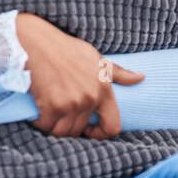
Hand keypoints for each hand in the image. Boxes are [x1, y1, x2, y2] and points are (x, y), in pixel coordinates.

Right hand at [15, 12, 144, 138]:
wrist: (35, 42)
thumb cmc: (65, 49)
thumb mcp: (95, 57)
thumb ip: (118, 72)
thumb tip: (141, 78)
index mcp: (103, 89)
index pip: (113, 126)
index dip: (101, 134)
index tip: (88, 130)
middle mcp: (89, 98)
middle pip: (80, 130)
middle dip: (69, 126)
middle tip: (59, 114)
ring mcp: (70, 103)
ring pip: (63, 132)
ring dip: (54, 127)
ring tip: (48, 114)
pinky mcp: (51, 105)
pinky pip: (46, 126)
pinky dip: (40, 122)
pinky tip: (37, 110)